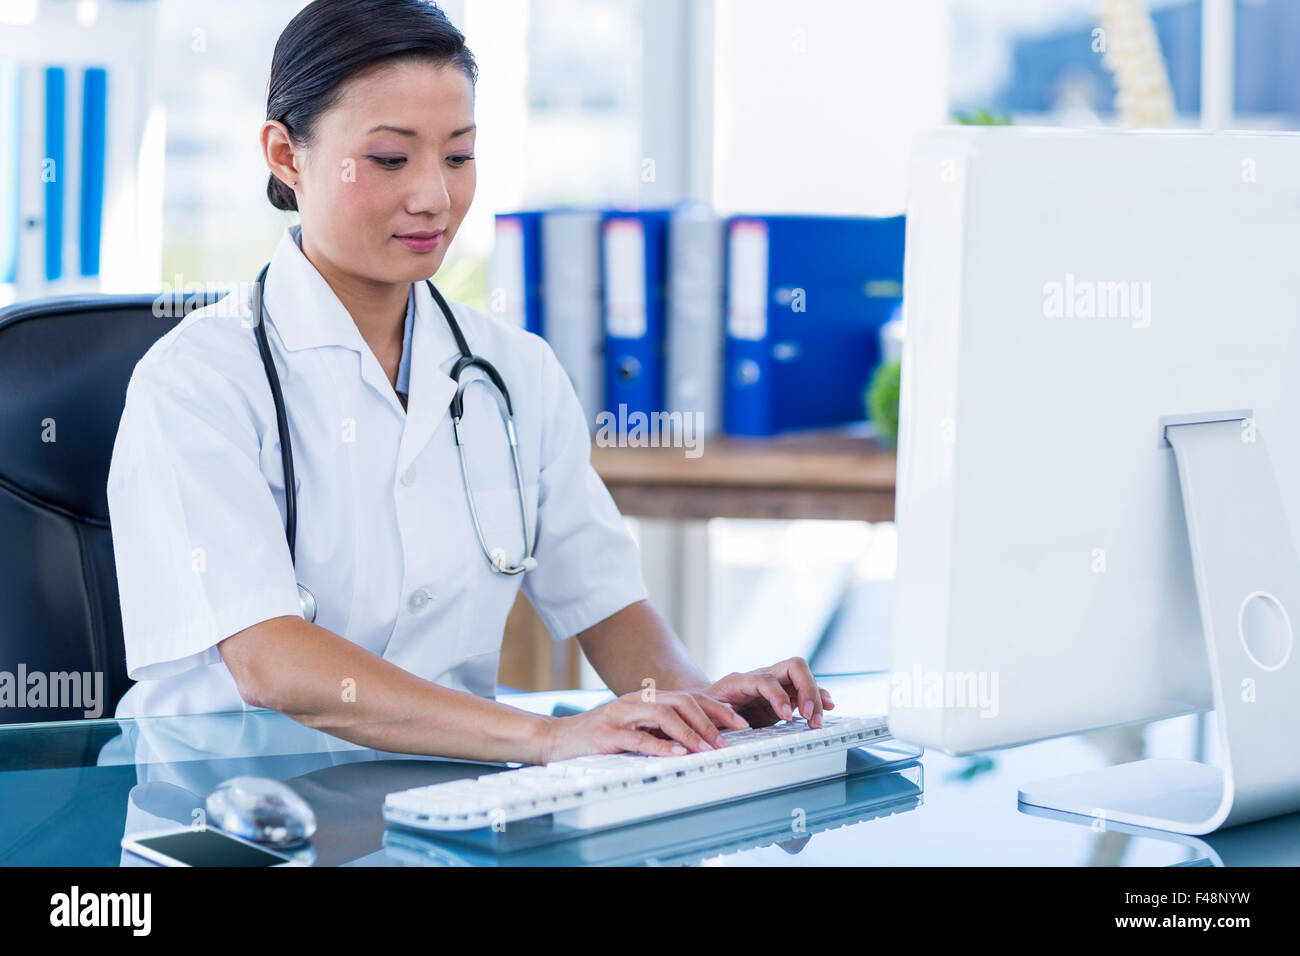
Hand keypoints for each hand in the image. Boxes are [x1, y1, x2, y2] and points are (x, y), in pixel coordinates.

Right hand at [540, 689, 749, 763]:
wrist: (554, 740)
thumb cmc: (595, 738)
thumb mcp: (632, 729)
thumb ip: (658, 730)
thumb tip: (696, 740)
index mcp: (644, 699)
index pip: (688, 697)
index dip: (716, 708)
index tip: (738, 722)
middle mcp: (634, 702)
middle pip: (681, 702)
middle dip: (710, 720)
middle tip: (729, 740)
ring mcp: (619, 715)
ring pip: (664, 715)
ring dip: (690, 733)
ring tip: (708, 749)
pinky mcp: (605, 734)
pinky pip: (638, 738)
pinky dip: (660, 747)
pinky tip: (677, 755)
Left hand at [704, 657, 833, 728]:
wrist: (706, 707)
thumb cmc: (704, 709)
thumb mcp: (705, 712)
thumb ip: (718, 714)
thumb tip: (732, 719)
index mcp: (740, 680)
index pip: (766, 679)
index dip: (778, 697)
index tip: (785, 717)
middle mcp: (761, 677)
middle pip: (793, 667)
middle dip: (807, 689)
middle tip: (810, 716)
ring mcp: (775, 685)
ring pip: (803, 678)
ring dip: (816, 698)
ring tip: (817, 721)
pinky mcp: (784, 697)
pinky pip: (806, 692)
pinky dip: (819, 698)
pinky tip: (827, 707)